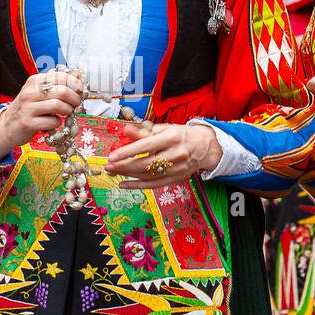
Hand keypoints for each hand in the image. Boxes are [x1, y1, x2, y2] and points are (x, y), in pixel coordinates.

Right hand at [0, 69, 84, 166]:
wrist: (7, 126)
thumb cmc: (28, 108)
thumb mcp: (38, 92)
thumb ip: (55, 86)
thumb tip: (78, 79)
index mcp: (34, 81)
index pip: (60, 76)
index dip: (75, 83)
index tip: (80, 90)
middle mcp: (30, 92)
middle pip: (61, 91)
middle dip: (75, 98)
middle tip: (77, 104)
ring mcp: (28, 108)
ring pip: (58, 105)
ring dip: (68, 110)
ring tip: (67, 113)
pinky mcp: (28, 123)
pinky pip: (52, 121)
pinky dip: (57, 122)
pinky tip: (54, 122)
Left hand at [106, 122, 221, 188]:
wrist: (206, 147)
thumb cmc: (181, 135)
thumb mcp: (164, 128)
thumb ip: (144, 132)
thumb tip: (125, 130)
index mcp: (171, 137)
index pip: (145, 146)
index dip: (127, 152)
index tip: (112, 156)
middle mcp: (175, 154)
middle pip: (145, 163)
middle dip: (123, 166)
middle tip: (108, 166)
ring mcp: (176, 169)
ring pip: (147, 175)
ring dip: (127, 175)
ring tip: (113, 172)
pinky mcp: (176, 179)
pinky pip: (154, 185)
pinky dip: (137, 186)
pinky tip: (124, 184)